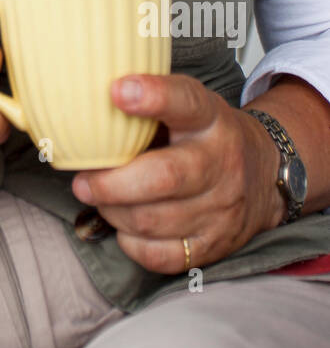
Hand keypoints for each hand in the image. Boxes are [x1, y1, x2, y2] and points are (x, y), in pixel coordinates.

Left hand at [70, 73, 284, 273]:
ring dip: (114, 213)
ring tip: (101, 200)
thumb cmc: (206, 135)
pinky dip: (132, 243)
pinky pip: (162, 256)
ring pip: (154, 221)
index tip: (116, 91)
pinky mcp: (215, 245)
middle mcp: (221, 162)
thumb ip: (149, 101)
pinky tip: (124, 226)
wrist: (265, 174)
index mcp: (210, 118)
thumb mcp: (189, 105)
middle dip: (112, 184)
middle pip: (164, 177)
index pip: (185, 102)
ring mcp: (222, 208)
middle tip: (82, 182)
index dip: (152, 96)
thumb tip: (84, 99)